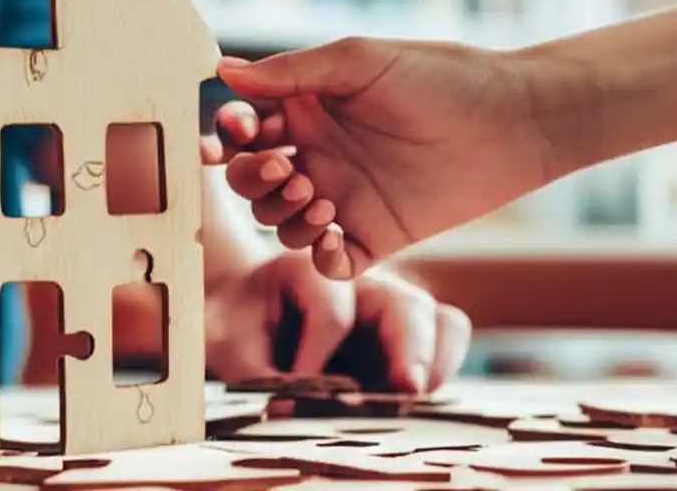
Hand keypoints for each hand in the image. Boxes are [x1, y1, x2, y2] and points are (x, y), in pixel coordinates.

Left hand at [205, 250, 470, 392]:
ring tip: (412, 394)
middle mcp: (359, 282)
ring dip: (433, 361)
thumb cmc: (234, 328)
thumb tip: (292, 405)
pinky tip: (414, 397)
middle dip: (407, 349)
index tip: (289, 398)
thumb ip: (258, 372)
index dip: (317, 359)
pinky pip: (447, 339)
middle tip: (403, 388)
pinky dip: (442, 367)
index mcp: (308, 271)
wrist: (236, 321)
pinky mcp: (405, 339)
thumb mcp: (229, 345)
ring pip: (439, 320)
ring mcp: (388, 308)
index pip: (332, 312)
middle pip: (403, 304)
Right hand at [213, 38, 552, 278]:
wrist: (514, 121)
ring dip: (285, 214)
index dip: (229, 134)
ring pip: (280, 223)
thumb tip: (222, 70)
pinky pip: (326, 262)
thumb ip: (290, 71)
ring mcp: (343, 198)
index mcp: (308, 110)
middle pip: (252, 181)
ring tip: (320, 197)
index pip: (245, 129)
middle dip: (254, 178)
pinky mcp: (373, 236)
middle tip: (287, 167)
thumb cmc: (441, 78)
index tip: (238, 131)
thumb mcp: (359, 61)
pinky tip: (334, 235)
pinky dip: (319, 256)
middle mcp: (318, 155)